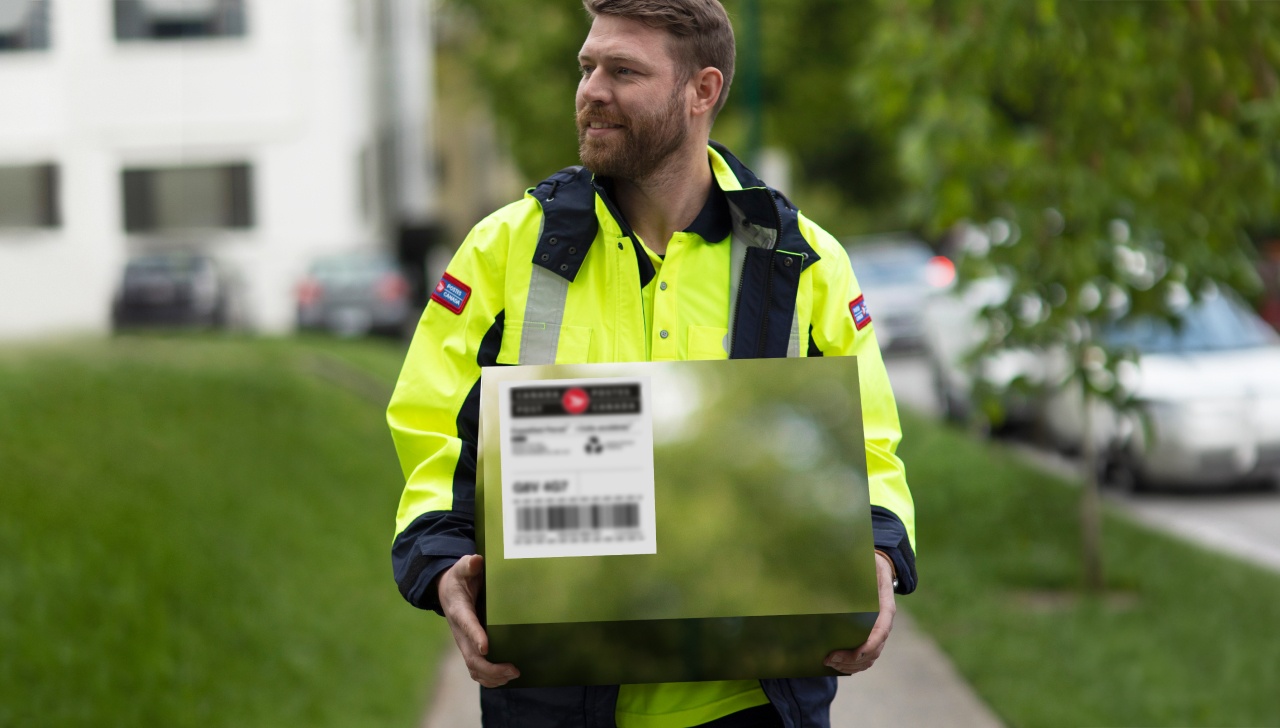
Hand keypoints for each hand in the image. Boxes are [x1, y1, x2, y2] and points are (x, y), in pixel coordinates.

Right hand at [438, 554, 520, 686]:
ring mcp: (464, 643)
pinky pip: (477, 670)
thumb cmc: (459, 579)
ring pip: (473, 668)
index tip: (486, 647)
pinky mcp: (470, 648)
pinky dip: (490, 678)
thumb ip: (468, 565)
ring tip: (513, 674)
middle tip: (513, 669)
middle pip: (470, 656)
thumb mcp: (461, 568)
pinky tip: (506, 678)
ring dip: (492, 676)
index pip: (466, 625)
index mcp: (459, 610)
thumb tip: (475, 561)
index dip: (475, 636)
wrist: (447, 591)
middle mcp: (459, 631)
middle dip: (491, 666)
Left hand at [823, 551, 896, 674]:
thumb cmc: (869, 565)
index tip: (853, 654)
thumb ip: (858, 568)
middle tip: (829, 659)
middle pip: (874, 651)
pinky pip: (867, 657)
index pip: (881, 632)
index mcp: (885, 607)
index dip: (868, 646)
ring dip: (851, 666)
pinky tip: (839, 664)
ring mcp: (879, 631)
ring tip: (830, 663)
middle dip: (852, 660)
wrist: (880, 568)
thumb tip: (834, 567)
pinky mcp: (872, 635)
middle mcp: (884, 622)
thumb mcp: (868, 562)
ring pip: (870, 658)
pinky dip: (854, 666)